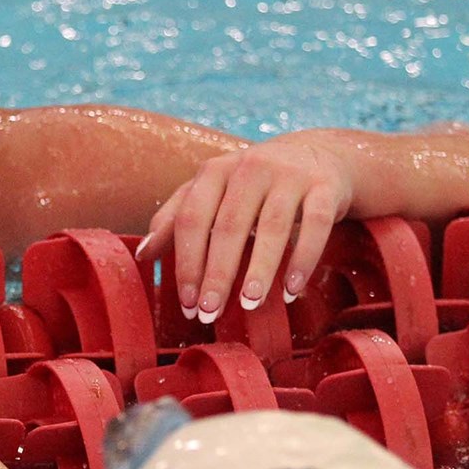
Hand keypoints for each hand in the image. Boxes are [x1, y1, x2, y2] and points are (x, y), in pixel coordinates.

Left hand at [136, 135, 355, 321]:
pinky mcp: (326, 186)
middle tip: (209, 313)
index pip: (192, 219)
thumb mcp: (213, 192)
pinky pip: (316, 225)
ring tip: (250, 304)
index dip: (187, 262)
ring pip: (273, 226)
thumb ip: (176, 219)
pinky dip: (304, 259)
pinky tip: (292, 290)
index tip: (185, 301)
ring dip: (260, 270)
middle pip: (229, 226)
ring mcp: (290, 174)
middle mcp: (250, 167)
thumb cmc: (253, 185)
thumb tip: (141, 256)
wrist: (317, 155)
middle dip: (217, 275)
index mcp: (215, 171)